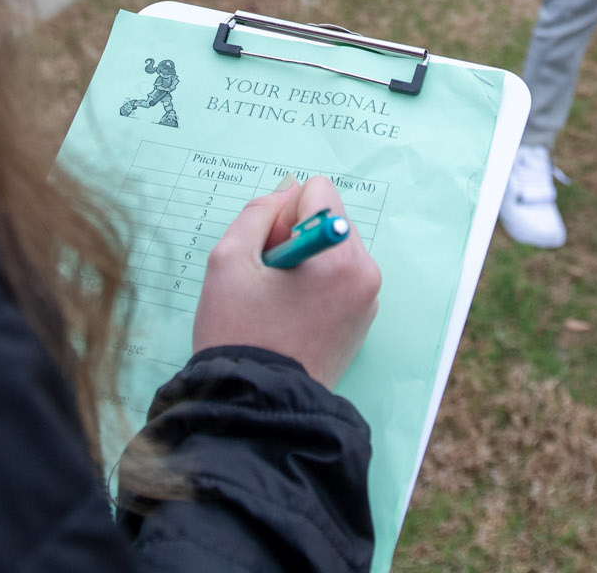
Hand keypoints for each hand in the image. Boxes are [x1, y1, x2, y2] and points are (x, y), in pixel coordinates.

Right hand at [192, 175, 380, 387]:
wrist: (255, 404)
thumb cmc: (239, 333)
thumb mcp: (228, 260)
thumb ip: (257, 213)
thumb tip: (286, 192)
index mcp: (341, 257)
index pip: (317, 192)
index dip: (281, 215)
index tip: (268, 252)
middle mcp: (365, 274)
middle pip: (327, 218)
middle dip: (294, 237)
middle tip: (267, 280)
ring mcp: (367, 300)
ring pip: (331, 247)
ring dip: (303, 261)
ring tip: (276, 301)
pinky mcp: (361, 320)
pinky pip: (338, 277)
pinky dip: (314, 284)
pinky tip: (289, 315)